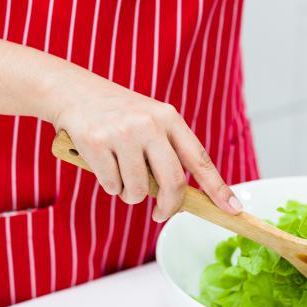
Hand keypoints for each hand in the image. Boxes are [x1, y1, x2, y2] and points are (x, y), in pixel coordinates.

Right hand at [48, 71, 241, 222]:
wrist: (73, 91)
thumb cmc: (116, 113)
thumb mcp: (148, 119)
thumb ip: (166, 150)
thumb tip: (180, 197)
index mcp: (168, 117)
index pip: (199, 159)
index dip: (217, 188)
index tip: (232, 210)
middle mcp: (149, 123)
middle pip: (172, 181)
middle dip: (168, 206)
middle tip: (161, 214)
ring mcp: (123, 133)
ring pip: (137, 190)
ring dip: (129, 194)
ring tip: (120, 175)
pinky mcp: (97, 142)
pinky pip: (111, 185)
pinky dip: (109, 184)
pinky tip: (102, 164)